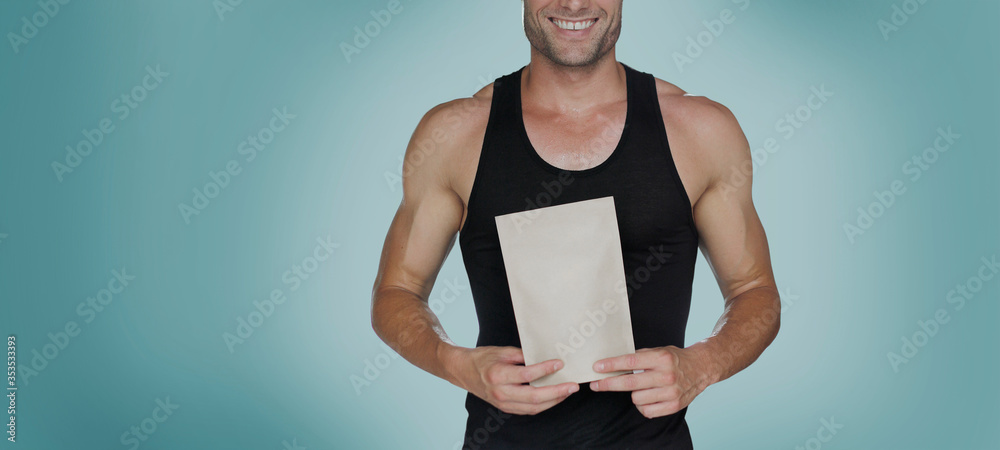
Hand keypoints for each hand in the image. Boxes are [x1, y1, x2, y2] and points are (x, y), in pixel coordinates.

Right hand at [446, 346, 579, 414]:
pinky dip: (544, 404)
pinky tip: (555, 397)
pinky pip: (529, 410)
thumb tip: (544, 358)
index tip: (559, 363)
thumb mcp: (501, 351)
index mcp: (498, 375)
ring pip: (534, 407)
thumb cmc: (483, 358)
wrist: (463, 371)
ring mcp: (503, 403)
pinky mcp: (505, 408)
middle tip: (573, 385)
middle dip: (557, 392)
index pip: (527, 375)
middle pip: (534, 397)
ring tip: (568, 392)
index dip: (545, 370)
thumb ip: (523, 355)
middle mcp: (500, 392)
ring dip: (554, 400)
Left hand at [589, 346, 715, 418]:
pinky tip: (648, 397)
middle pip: (630, 383)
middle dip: (609, 384)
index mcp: (662, 358)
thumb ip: (639, 357)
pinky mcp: (674, 406)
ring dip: (634, 394)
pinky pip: (646, 411)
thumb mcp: (658, 351)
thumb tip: (612, 364)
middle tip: (595, 384)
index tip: (597, 367)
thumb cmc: (675, 359)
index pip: (631, 361)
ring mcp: (671, 392)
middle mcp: (667, 375)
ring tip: (641, 388)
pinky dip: (643, 405)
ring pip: (636, 398)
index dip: (612, 365)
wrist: (701, 369)